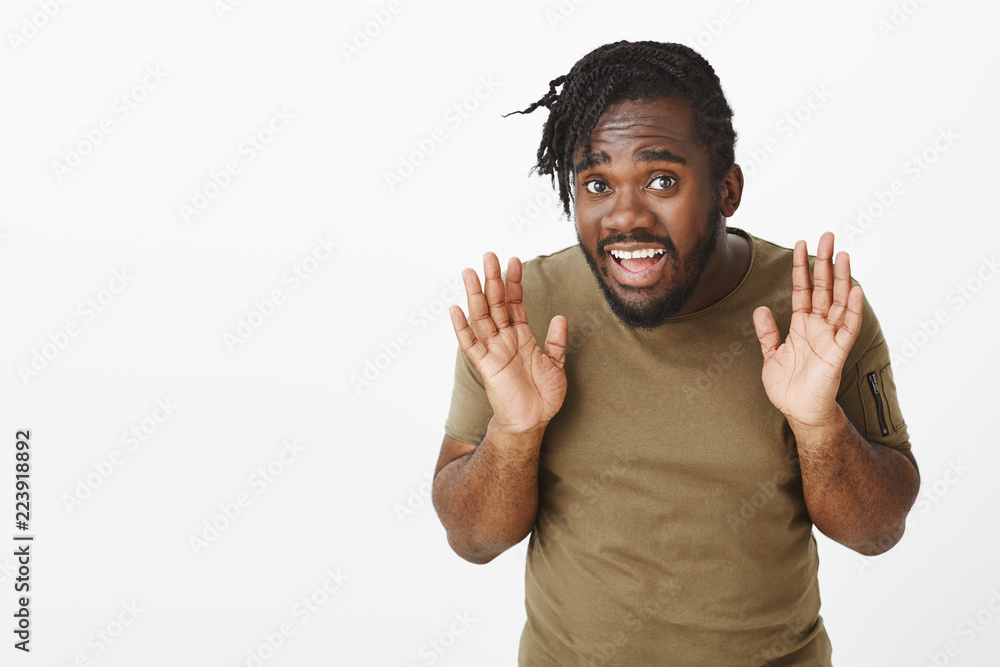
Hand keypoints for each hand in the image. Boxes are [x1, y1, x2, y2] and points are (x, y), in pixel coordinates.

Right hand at [448, 252, 567, 434]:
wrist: (533, 421)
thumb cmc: (543, 396)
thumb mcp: (557, 365)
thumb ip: (556, 341)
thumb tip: (560, 317)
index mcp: (521, 336)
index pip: (515, 302)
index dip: (514, 282)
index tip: (514, 260)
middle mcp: (505, 339)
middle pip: (496, 303)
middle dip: (493, 279)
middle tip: (488, 255)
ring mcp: (493, 350)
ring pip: (481, 317)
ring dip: (475, 295)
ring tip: (469, 272)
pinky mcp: (486, 366)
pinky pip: (471, 344)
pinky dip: (462, 328)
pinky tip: (456, 309)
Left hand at [752, 232, 862, 429]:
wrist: (798, 411)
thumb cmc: (788, 386)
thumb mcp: (771, 355)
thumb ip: (768, 332)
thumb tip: (760, 308)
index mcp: (802, 325)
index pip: (803, 289)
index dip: (802, 267)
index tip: (802, 244)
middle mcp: (818, 326)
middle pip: (823, 288)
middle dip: (825, 262)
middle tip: (828, 235)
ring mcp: (830, 337)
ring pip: (838, 301)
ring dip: (841, 278)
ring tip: (843, 254)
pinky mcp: (837, 352)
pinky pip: (847, 327)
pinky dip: (851, 309)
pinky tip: (853, 289)